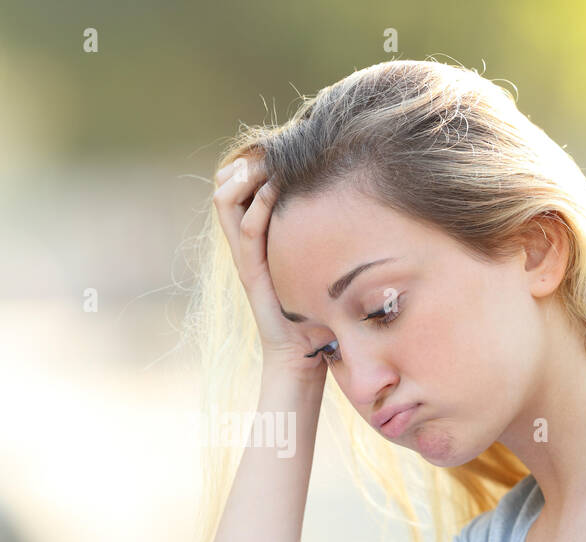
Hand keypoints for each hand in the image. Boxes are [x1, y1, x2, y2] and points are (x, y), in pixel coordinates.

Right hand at [212, 153, 327, 381]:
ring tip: (267, 163)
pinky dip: (258, 208)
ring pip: (225, 201)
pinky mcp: (251, 272)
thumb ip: (325, 231)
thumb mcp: (322, 259)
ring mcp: (245, 256)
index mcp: (258, 235)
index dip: (252, 158)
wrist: (302, 354)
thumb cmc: (320, 307)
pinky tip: (276, 190)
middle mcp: (245, 242)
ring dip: (245, 177)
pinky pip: (246, 232)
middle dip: (246, 160)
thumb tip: (361, 192)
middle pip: (225, 185)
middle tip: (271, 147)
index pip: (239, 184)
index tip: (280, 142)